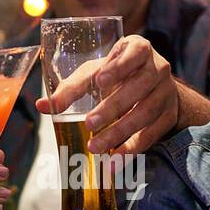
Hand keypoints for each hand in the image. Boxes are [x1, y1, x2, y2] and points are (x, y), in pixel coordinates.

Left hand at [36, 34, 177, 154]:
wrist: (153, 89)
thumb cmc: (117, 76)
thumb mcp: (95, 73)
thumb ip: (72, 87)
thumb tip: (41, 105)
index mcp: (139, 49)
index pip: (134, 53)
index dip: (119, 67)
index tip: (100, 81)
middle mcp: (158, 68)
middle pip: (139, 87)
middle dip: (113, 107)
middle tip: (89, 123)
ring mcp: (166, 93)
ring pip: (145, 113)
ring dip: (120, 132)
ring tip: (96, 147)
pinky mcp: (168, 116)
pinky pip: (152, 134)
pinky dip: (132, 148)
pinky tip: (114, 160)